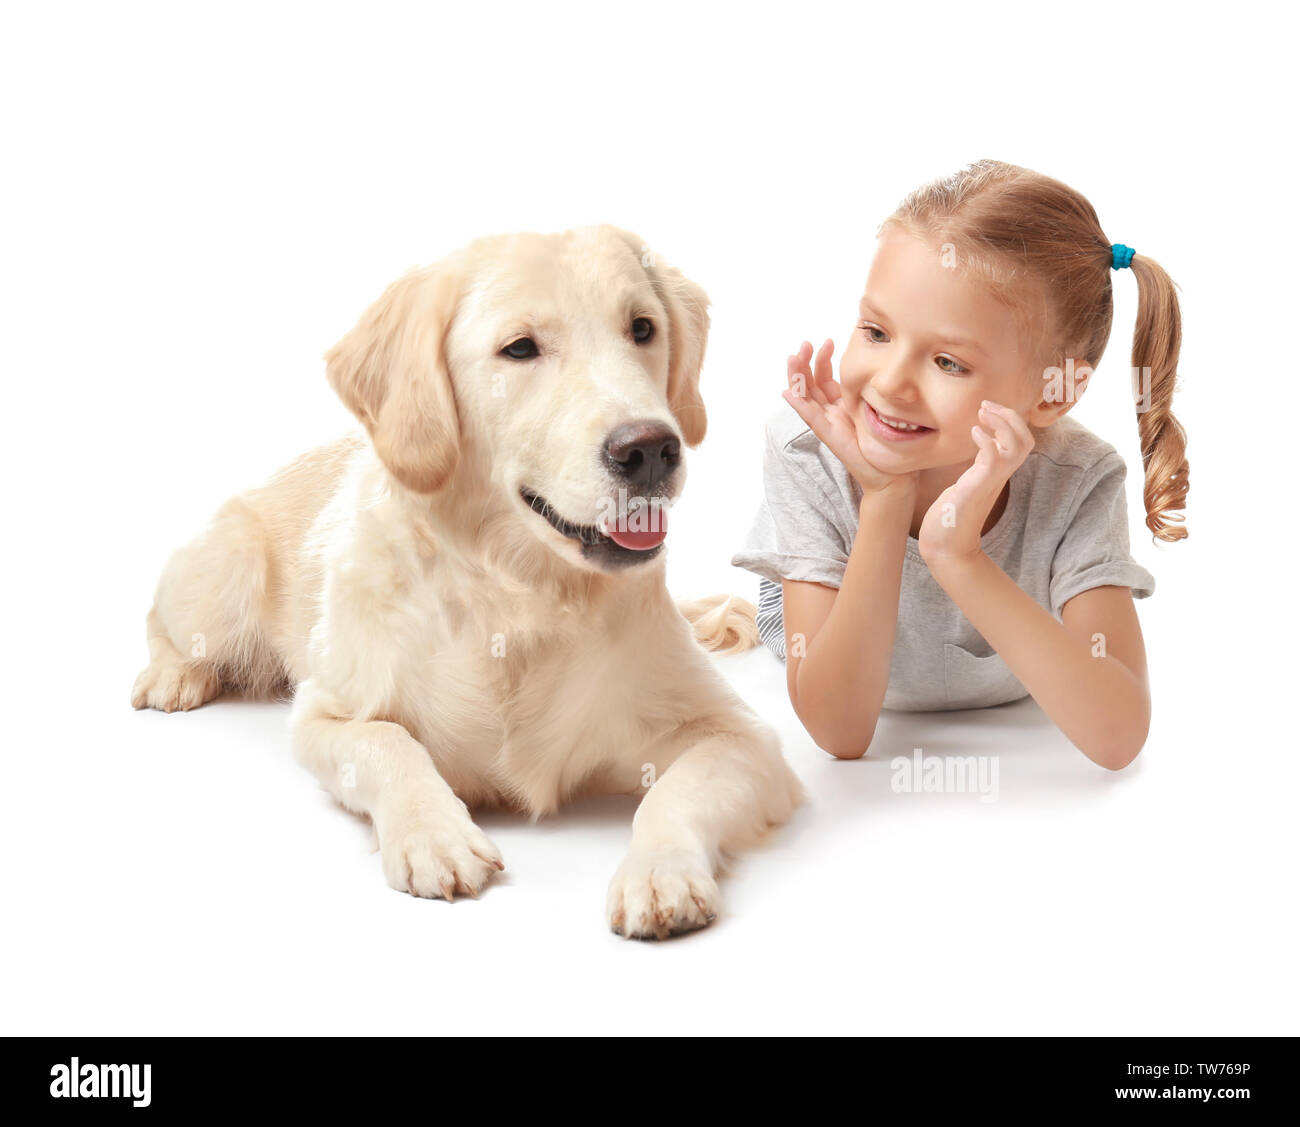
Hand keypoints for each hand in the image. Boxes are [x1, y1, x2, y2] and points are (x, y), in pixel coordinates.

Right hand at [781, 339, 915, 495]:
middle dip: (804, 362)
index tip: (826, 341)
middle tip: (805, 344)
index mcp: (838, 404)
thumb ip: (869, 390)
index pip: (822, 377)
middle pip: (809, 383)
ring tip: (793, 359)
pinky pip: (811, 418)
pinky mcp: (829, 436)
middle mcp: (829, 412)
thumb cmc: (883, 443)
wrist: (888, 473)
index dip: (821, 359)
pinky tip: (789, 393)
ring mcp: (827, 424)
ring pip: (804, 397)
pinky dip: (799, 406)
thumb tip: (880, 364)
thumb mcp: (875, 407)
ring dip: (796, 378)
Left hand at [918, 400, 1032, 563]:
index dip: (1009, 419)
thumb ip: (980, 462)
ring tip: (983, 413)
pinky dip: (987, 440)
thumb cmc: (952, 514)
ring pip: (1018, 446)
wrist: (945, 545)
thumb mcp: (969, 479)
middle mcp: (999, 475)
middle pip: (1026, 439)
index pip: (1020, 439)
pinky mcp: (978, 487)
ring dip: (1003, 423)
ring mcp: (991, 481)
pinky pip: (994, 458)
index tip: (987, 408)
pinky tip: (973, 432)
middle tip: (986, 406)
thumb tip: (985, 441)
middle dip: (1010, 416)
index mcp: (997, 471)